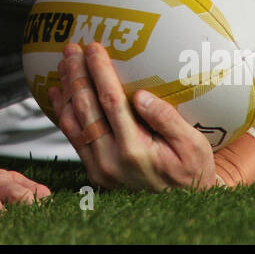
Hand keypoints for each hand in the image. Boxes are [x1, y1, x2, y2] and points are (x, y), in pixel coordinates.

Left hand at [48, 42, 215, 190]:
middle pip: (85, 109)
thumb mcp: (194, 146)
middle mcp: (111, 161)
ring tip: (65, 65)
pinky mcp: (94, 171)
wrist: (182, 205)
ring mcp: (99, 168)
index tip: (93, 48)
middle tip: (71, 49)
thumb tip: (142, 95)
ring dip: (67, 90)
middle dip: (76, 75)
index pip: (111, 102)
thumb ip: (168, 120)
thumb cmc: (192, 172)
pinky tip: (60, 93)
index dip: (99, 72)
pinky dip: (63, 112)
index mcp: (135, 151)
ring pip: (73, 122)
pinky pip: (73, 137)